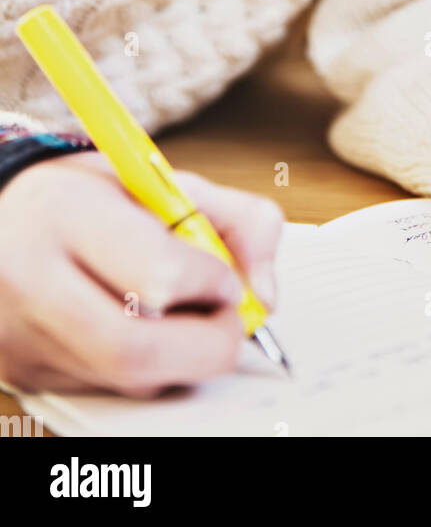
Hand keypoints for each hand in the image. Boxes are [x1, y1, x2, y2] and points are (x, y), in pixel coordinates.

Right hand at [0, 151, 283, 396]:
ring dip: (183, 359)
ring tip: (189, 317)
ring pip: (128, 380)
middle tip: (230, 320)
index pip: (158, 273)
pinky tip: (149, 330)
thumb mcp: (160, 179)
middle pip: (138, 350)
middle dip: (208, 344)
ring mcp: (25, 336)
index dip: (212, 281)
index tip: (226, 275)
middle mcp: (36, 280)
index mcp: (68, 213)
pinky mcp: (27, 373)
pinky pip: (109, 388)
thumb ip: (234, 218)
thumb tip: (267, 292)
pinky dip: (149, 369)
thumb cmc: (86, 195)